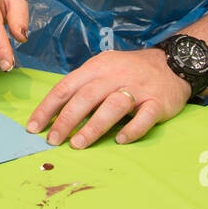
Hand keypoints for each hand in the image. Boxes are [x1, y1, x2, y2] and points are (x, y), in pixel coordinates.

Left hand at [26, 49, 190, 147]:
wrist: (173, 63)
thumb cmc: (129, 71)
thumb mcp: (103, 69)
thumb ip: (82, 87)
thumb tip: (54, 114)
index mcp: (97, 67)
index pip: (66, 87)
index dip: (48, 108)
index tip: (34, 127)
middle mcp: (115, 75)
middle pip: (86, 97)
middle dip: (66, 120)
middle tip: (53, 140)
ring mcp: (138, 88)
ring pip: (112, 106)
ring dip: (93, 126)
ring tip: (78, 144)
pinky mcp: (158, 102)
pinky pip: (144, 117)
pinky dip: (132, 129)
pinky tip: (120, 140)